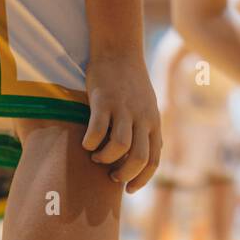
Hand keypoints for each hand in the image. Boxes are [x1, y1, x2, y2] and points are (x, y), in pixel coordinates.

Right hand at [83, 52, 161, 193]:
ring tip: (96, 158)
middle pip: (139, 158)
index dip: (142, 179)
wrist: (119, 50)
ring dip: (107, 159)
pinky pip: (98, 130)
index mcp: (153, 123)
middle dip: (124, 174)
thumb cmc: (130, 84)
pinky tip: (85, 143)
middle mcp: (142, 118)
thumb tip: (143, 157)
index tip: (129, 189)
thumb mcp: (146, 108)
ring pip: (120, 146)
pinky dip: (91, 142)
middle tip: (111, 176)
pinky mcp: (104, 100)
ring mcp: (123, 109)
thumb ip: (146, 131)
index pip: (153, 161)